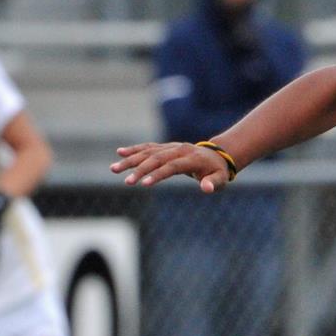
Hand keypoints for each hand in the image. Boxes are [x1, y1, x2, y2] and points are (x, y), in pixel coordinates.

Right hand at [111, 141, 234, 191]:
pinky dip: (134, 149)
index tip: (144, 184)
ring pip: (148, 152)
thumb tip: (206, 188)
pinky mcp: (165, 147)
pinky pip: (148, 147)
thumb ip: (214, 183)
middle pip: (156, 158)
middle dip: (140, 170)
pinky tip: (120, 153)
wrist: (217, 155)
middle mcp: (178, 150)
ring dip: (130, 160)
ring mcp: (171, 147)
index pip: (171, 166)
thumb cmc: (218, 172)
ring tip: (114, 169)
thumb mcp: (220, 179)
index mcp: (191, 159)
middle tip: (126, 182)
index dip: (158, 174)